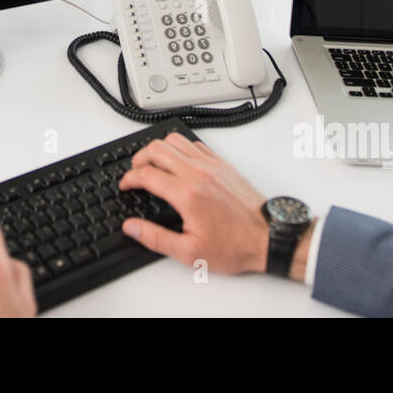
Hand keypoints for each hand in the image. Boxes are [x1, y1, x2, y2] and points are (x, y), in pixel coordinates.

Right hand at [119, 131, 269, 274]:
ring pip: (175, 140)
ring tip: (152, 163)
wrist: (266, 237)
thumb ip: (155, 238)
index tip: (125, 185)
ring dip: (158, 148)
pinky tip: (177, 160)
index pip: (147, 174)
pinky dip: (180, 147)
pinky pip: (195, 143)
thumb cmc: (234, 246)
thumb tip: (132, 227)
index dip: (129, 178)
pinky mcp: (222, 164)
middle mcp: (198, 173)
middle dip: (138, 158)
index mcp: (187, 194)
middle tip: (134, 172)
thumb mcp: (189, 252)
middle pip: (157, 149)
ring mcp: (211, 165)